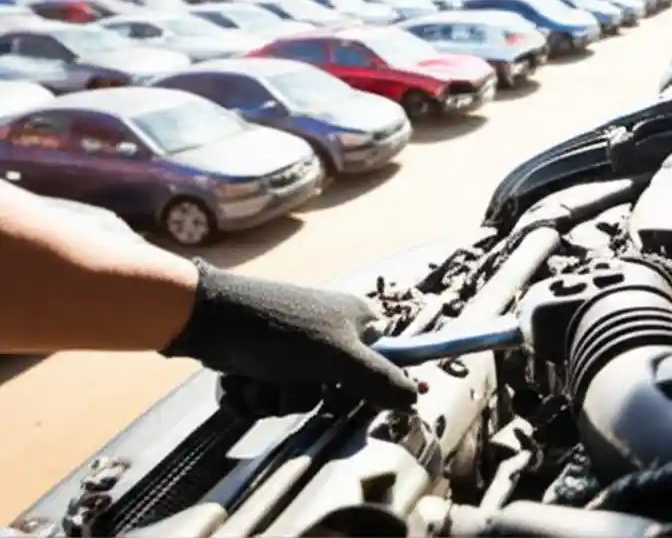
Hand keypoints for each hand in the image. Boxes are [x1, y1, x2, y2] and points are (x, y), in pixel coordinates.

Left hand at [162, 259, 417, 411]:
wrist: (208, 318)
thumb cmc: (280, 331)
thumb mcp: (339, 358)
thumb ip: (380, 380)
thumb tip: (416, 399)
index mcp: (357, 321)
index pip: (382, 364)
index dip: (365, 388)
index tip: (346, 397)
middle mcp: (329, 334)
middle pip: (336, 391)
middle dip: (308, 397)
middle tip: (297, 385)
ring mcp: (293, 349)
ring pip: (297, 398)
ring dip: (275, 399)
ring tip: (260, 380)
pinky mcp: (262, 362)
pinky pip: (268, 398)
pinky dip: (253, 397)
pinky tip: (241, 382)